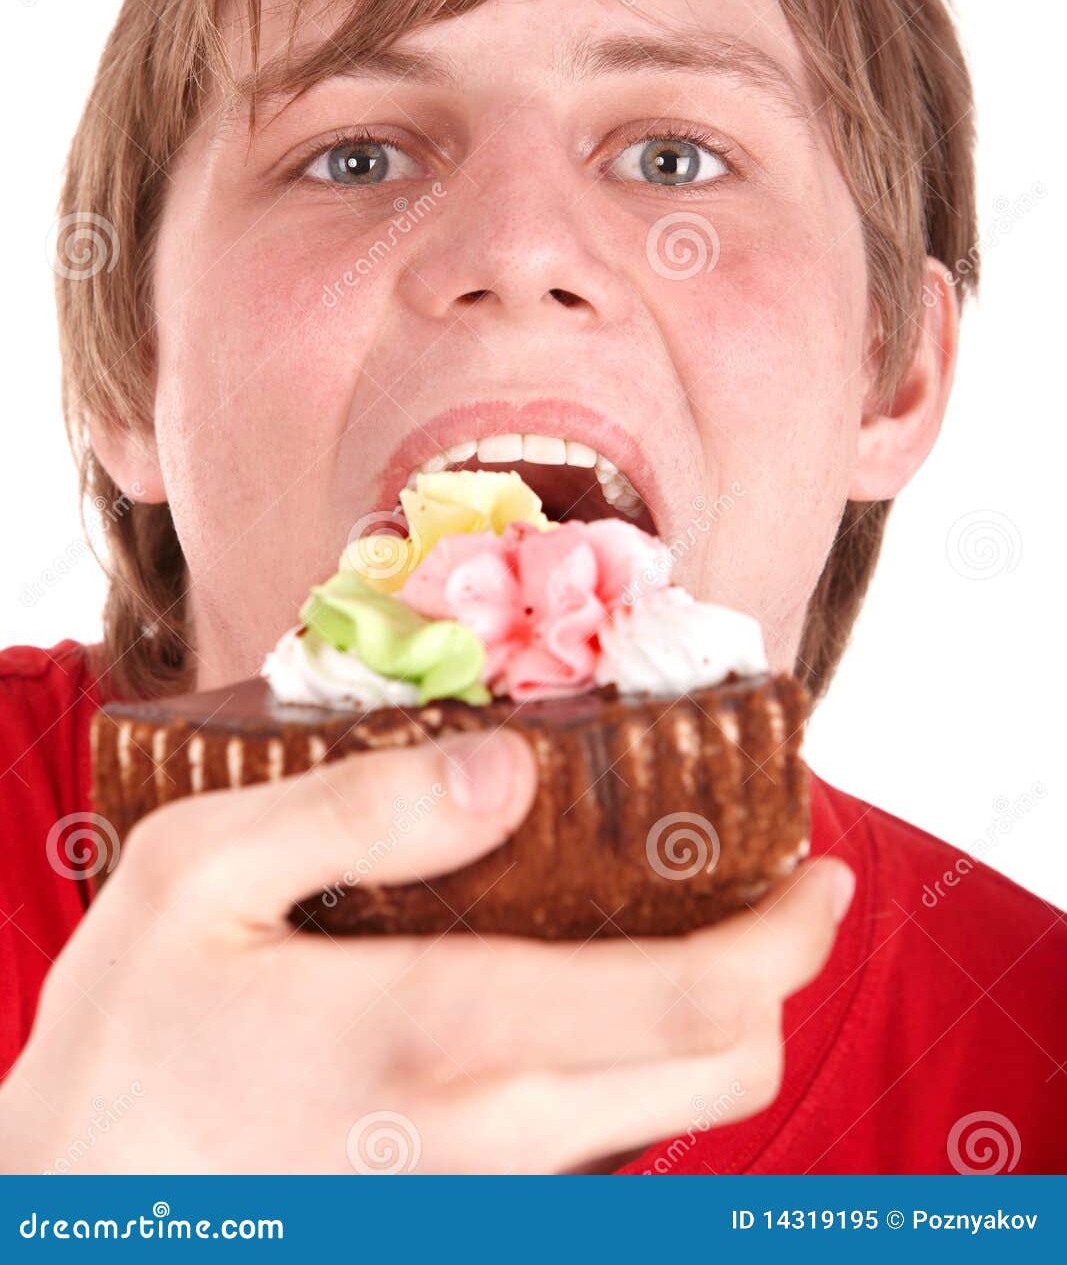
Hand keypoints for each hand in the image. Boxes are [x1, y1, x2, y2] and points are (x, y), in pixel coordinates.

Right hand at [0, 730, 852, 1172]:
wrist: (70, 1222)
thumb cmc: (122, 1048)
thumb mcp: (198, 877)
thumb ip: (360, 808)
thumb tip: (510, 767)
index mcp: (440, 1033)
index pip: (688, 1006)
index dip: (787, 941)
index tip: (822, 874)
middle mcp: (493, 1129)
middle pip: (720, 1075)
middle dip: (772, 979)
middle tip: (756, 882)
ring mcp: (483, 1187)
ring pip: (671, 1117)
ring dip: (707, 1020)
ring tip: (669, 916)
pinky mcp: (459, 1208)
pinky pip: (599, 1143)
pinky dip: (633, 1064)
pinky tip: (572, 985)